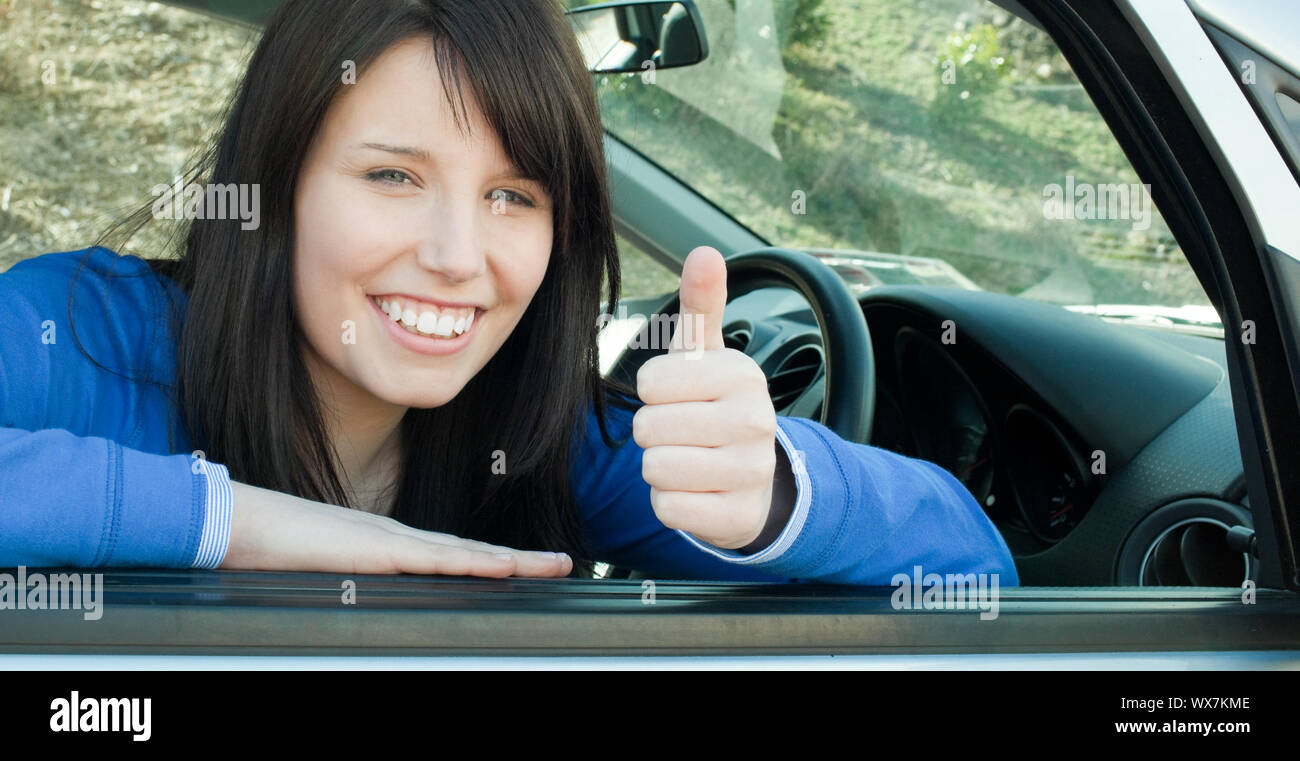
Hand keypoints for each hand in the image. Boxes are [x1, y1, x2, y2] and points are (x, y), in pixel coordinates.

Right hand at [222, 480, 572, 576]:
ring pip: (467, 552)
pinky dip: (473, 562)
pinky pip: (436, 558)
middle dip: (521, 559)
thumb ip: (355, 583)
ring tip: (554, 565)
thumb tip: (370, 603)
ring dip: (513, 560)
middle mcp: (398, 537)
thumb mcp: (325, 574)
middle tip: (564, 563)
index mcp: (388, 544)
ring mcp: (391, 540)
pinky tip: (503, 566)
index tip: (526, 569)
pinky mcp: (377, 548)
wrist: (238, 524)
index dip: (492, 562)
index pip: (453, 555)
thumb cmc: (270, 550)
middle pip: (473, 551)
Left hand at [633, 246, 784, 549]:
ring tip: (690, 461)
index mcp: (741, 374)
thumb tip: (705, 251)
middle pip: (647, 427)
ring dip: (661, 469)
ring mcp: (749, 472)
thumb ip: (701, 305)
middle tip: (684, 434)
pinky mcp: (737, 518)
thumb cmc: (717, 409)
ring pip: (655, 469)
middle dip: (653, 433)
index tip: (681, 398)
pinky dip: (671, 504)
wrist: (759, 480)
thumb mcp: (708, 357)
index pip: (649, 382)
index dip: (653, 393)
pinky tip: (697, 493)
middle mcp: (753, 421)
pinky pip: (667, 508)